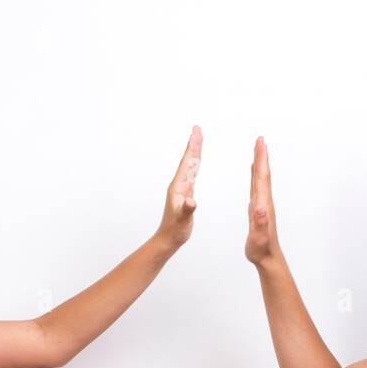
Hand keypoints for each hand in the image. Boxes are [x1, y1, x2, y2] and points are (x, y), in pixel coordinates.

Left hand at [155, 125, 201, 252]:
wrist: (168, 238)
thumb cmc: (175, 230)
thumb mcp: (183, 219)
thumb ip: (188, 209)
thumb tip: (192, 201)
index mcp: (178, 187)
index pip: (187, 163)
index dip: (192, 147)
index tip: (196, 133)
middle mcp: (179, 185)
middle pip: (188, 160)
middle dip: (194, 144)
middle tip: (197, 129)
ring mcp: (182, 188)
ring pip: (190, 165)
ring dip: (194, 152)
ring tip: (198, 139)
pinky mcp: (185, 193)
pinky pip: (192, 174)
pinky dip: (195, 164)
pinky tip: (197, 161)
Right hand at [245, 136, 281, 266]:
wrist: (268, 258)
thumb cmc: (261, 248)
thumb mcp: (258, 237)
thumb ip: (259, 222)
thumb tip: (259, 207)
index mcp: (263, 204)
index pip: (262, 177)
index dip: (261, 159)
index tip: (260, 143)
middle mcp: (264, 202)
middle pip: (263, 174)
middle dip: (261, 156)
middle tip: (260, 140)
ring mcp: (261, 205)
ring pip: (260, 179)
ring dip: (259, 164)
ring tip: (257, 151)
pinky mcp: (258, 209)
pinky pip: (256, 188)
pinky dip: (255, 177)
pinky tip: (253, 173)